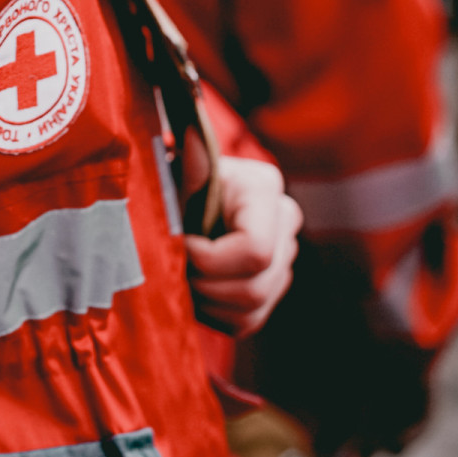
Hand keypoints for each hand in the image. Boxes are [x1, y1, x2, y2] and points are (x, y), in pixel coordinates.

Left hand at [185, 156, 301, 336]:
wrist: (176, 195)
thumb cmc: (172, 179)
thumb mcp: (177, 171)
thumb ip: (188, 164)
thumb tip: (188, 133)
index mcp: (265, 188)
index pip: (255, 250)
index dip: (210, 260)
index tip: (179, 246)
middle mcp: (286, 223)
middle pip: (255, 287)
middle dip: (204, 287)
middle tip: (171, 271)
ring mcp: (284, 258)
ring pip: (252, 310)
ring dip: (206, 304)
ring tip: (178, 281)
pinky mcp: (271, 288)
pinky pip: (247, 322)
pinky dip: (214, 316)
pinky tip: (192, 293)